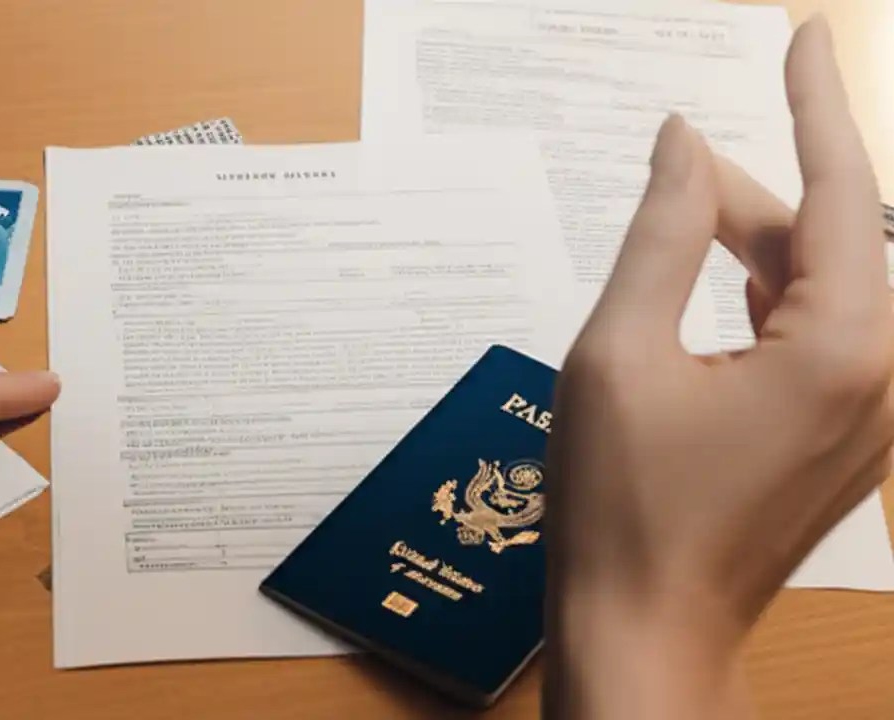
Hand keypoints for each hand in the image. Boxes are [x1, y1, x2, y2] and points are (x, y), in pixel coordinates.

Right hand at [544, 17, 890, 719]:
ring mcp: (872, 418)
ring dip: (755, 252)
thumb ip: (659, 234)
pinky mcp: (846, 443)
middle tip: (670, 170)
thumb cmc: (620, 503)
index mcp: (841, 348)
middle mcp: (883, 378)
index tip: (805, 38)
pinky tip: (711, 301)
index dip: (817, 106)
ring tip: (677, 231)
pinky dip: (767, 303)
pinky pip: (823, 340)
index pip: (844, 191)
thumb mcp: (616, 352)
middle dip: (751, 199)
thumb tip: (681, 144)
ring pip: (826, 292)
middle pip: (831, 243)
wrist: (645, 629)